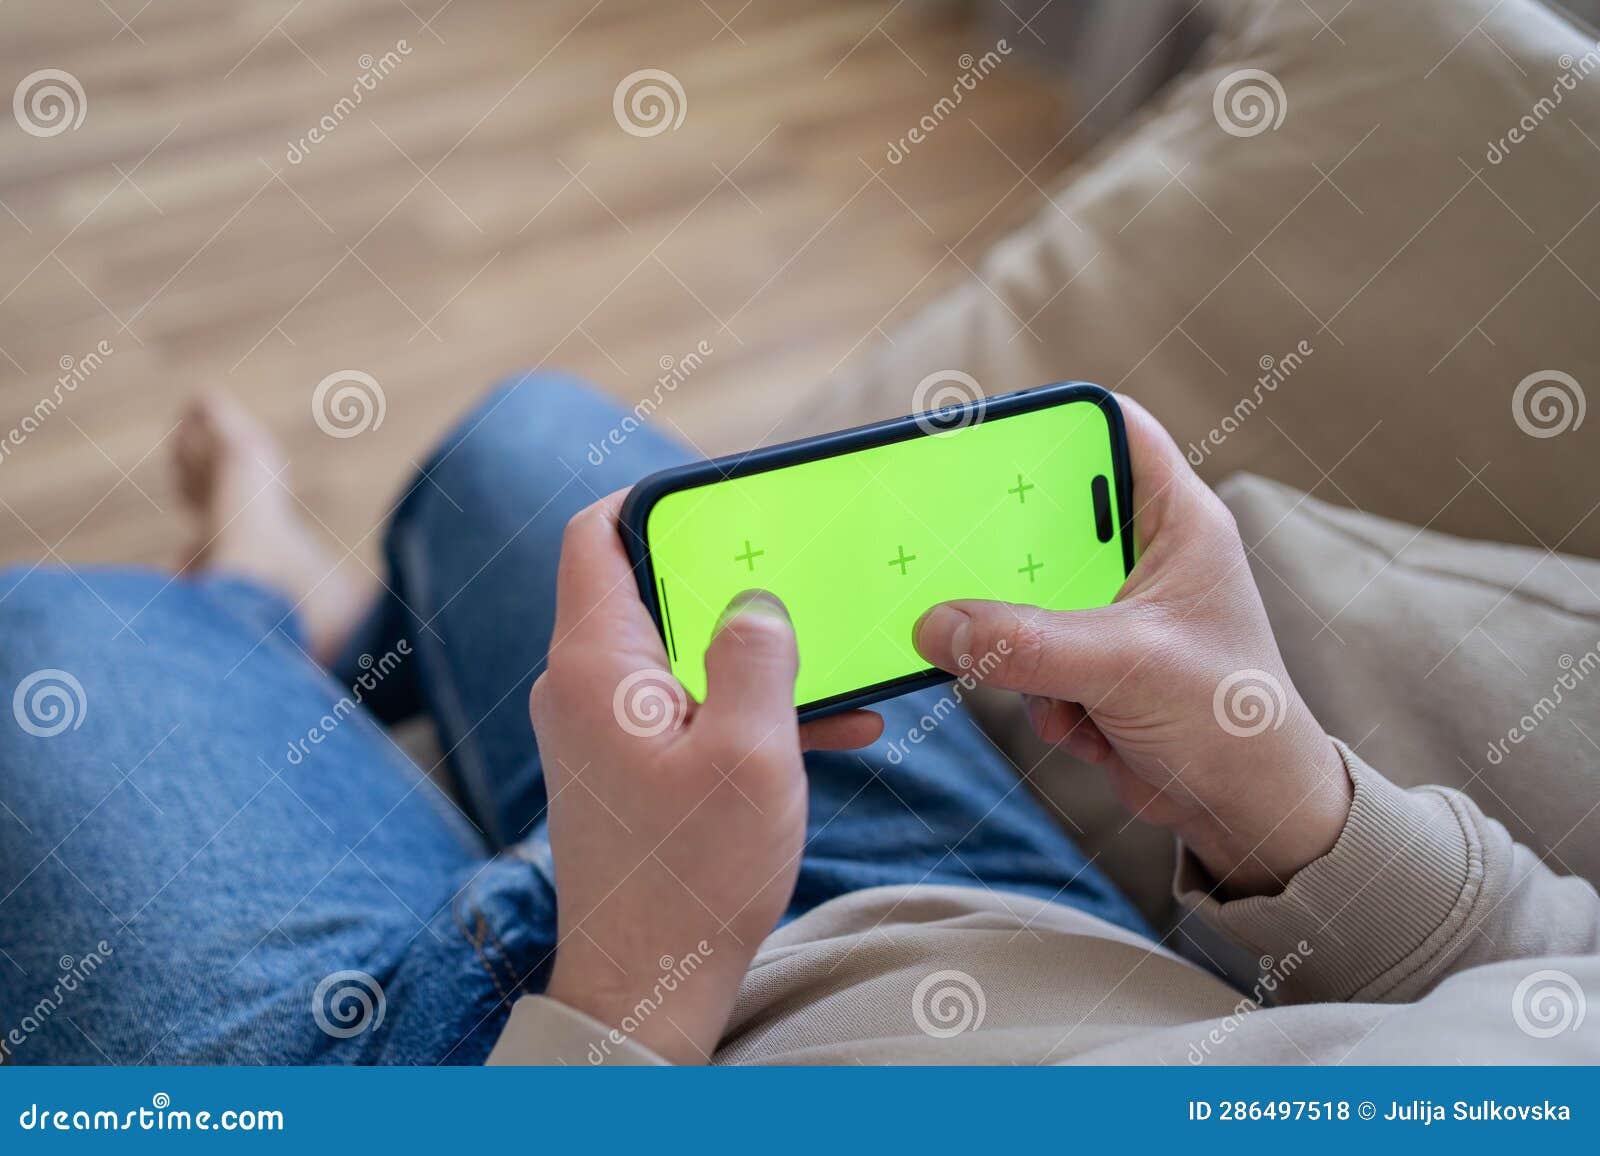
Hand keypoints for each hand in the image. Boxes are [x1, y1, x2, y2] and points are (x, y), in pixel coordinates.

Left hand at [531, 491, 880, 1062]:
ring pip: (680, 652)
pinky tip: (830, 727)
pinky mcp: (626, 768)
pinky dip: (747, 707)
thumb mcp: (752, 753)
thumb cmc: (691, 879)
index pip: (596, 534)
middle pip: (648, 587)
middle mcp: (584, 688)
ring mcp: (602, 730)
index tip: (724, 500)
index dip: (655, 498)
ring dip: (755, 654)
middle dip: (731, 579)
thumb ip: (758, 657)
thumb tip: (755, 602)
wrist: (647, 987)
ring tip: (836, 665)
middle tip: (801, 576)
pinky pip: (688, 708)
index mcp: (598, 665)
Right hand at [913, 397, 1349, 897]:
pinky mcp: (1087, 663)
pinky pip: (1024, 653)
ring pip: (1024, 594)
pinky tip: (1085, 725)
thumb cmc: (1231, 722)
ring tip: (1056, 684)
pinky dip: (1037, 692)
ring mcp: (1109, 611)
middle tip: (954, 555)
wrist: (1246, 814)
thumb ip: (1028, 643)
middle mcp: (1142, 555)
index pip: (1115, 430)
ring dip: (1021, 643)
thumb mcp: (1126, 667)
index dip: (1056, 419)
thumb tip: (936, 626)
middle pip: (1047, 517)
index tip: (985, 433)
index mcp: (1177, 522)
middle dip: (1004, 550)